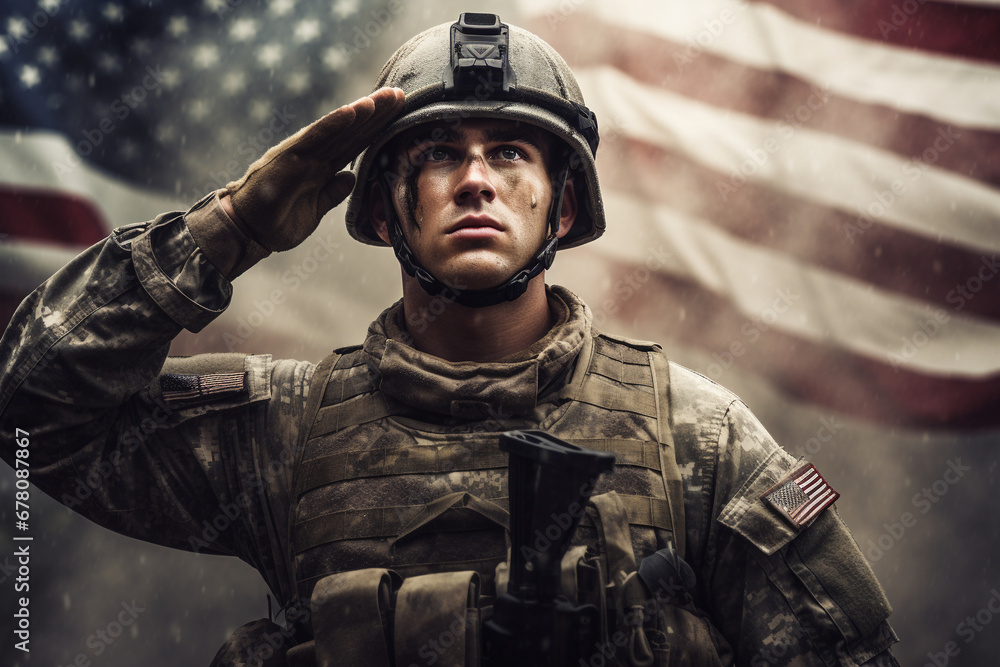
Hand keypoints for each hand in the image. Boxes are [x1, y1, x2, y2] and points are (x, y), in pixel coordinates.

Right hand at [224, 87, 404, 250]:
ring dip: (362, 112)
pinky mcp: (289, 157)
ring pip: (337, 129)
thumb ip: (333, 192)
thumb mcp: (315, 210)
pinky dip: (334, 123)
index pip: (355, 144)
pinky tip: (353, 111)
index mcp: (322, 167)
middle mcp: (314, 155)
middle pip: (351, 131)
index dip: (377, 129)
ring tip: (384, 97)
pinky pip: (315, 137)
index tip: (400, 113)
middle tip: (401, 94)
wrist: (247, 231)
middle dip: (377, 113)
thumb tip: (351, 177)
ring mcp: (302, 153)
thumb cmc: (277, 221)